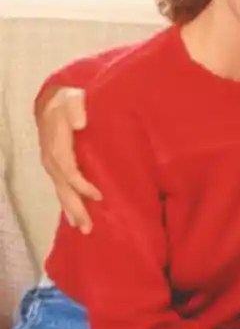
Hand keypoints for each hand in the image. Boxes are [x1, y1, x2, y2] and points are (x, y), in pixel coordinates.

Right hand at [38, 87, 99, 232]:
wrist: (53, 102)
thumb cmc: (68, 101)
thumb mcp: (72, 99)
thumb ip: (76, 109)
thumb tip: (81, 123)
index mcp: (57, 145)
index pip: (68, 170)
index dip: (81, 184)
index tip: (99, 195)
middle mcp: (51, 159)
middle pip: (63, 188)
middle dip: (75, 208)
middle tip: (88, 227)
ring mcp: (52, 165)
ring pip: (61, 191)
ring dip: (71, 211)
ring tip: (83, 228)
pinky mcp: (55, 168)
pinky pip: (60, 188)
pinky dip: (68, 203)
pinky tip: (74, 217)